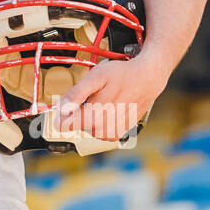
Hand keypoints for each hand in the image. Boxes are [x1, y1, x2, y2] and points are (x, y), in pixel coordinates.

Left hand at [52, 55, 168, 143]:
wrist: (148, 78)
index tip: (66, 105)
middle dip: (81, 111)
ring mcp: (113, 133)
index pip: (66, 125)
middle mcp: (104, 128)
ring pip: (89, 129)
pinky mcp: (120, 133)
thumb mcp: (95, 77)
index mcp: (95, 116)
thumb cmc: (122, 75)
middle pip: (78, 125)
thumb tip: (60, 110)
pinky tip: (108, 108)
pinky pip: (101, 131)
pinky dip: (101, 121)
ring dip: (91, 116)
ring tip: (103, 101)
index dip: (62, 114)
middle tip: (92, 96)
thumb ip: (76, 95)